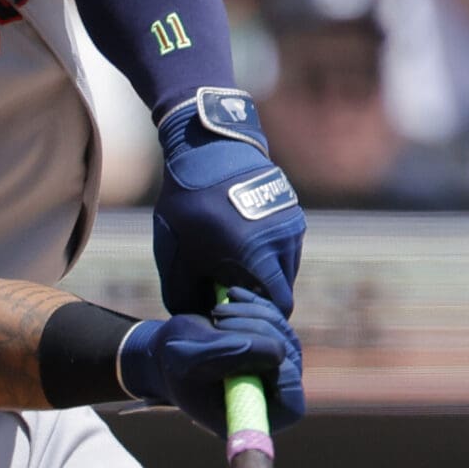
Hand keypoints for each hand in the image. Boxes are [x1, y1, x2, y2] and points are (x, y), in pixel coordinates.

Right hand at [117, 288, 305, 435]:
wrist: (165, 349)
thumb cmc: (173, 363)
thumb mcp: (192, 358)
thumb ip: (231, 356)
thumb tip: (278, 352)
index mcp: (249, 415)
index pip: (291, 405)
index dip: (283, 377)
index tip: (252, 351)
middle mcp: (266, 396)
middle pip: (291, 363)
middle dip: (258, 332)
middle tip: (219, 319)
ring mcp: (271, 370)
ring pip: (285, 336)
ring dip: (254, 316)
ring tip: (217, 312)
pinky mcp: (268, 346)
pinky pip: (279, 321)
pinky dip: (257, 305)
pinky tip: (232, 295)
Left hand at [151, 87, 304, 315]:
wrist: (207, 149)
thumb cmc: (188, 206)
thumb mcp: (176, 255)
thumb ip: (184, 295)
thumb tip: (197, 318)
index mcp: (260, 257)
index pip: (278, 308)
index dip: (258, 317)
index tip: (232, 311)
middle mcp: (284, 241)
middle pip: (283, 289)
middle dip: (259, 296)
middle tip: (228, 290)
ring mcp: (292, 224)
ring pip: (286, 267)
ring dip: (265, 273)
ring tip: (231, 263)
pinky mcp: (292, 210)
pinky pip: (286, 246)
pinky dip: (269, 253)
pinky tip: (240, 242)